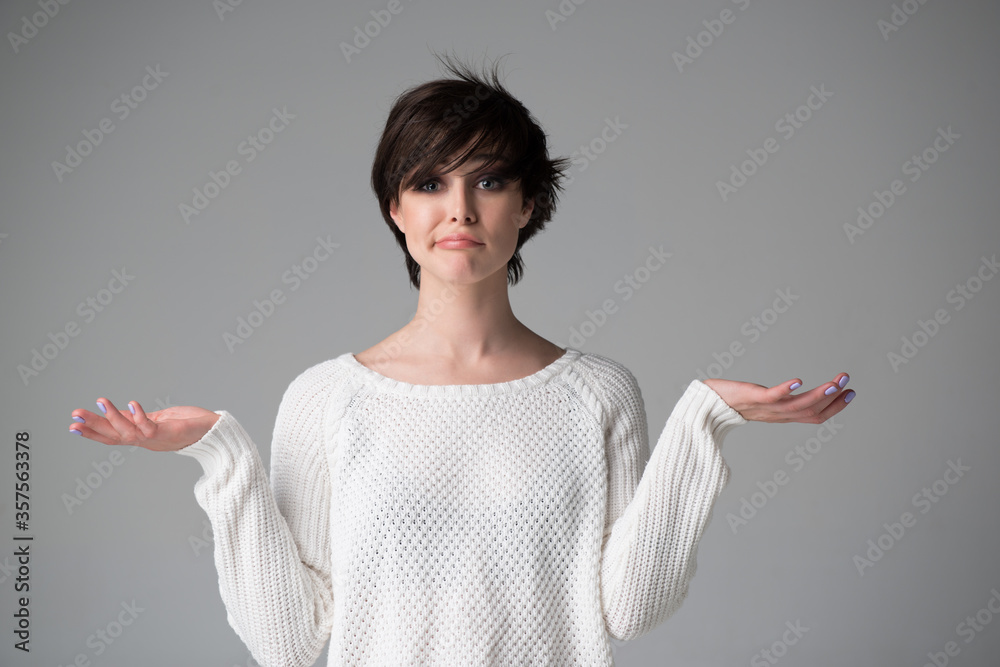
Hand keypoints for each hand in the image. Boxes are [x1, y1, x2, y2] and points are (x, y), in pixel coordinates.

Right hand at [69, 398, 219, 451]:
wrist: (214, 432)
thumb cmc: (188, 425)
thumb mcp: (158, 420)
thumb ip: (139, 419)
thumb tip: (120, 413)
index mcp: (141, 437)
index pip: (112, 436)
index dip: (92, 432)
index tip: (72, 425)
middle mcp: (146, 441)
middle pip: (115, 436)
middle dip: (94, 427)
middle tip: (74, 418)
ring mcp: (157, 438)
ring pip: (129, 433)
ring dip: (113, 418)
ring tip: (101, 402)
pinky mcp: (170, 432)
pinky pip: (151, 427)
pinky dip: (140, 416)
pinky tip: (132, 403)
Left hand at [701, 373, 853, 423]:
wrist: (708, 404)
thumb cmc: (734, 401)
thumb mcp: (764, 401)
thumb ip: (781, 398)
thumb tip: (796, 390)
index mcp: (783, 416)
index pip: (815, 416)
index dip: (835, 408)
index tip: (851, 393)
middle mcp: (777, 415)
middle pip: (811, 411)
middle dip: (833, 399)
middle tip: (848, 383)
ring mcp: (766, 408)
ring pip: (798, 406)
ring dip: (819, 395)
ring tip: (835, 383)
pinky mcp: (753, 398)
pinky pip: (772, 396)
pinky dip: (786, 390)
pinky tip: (799, 381)